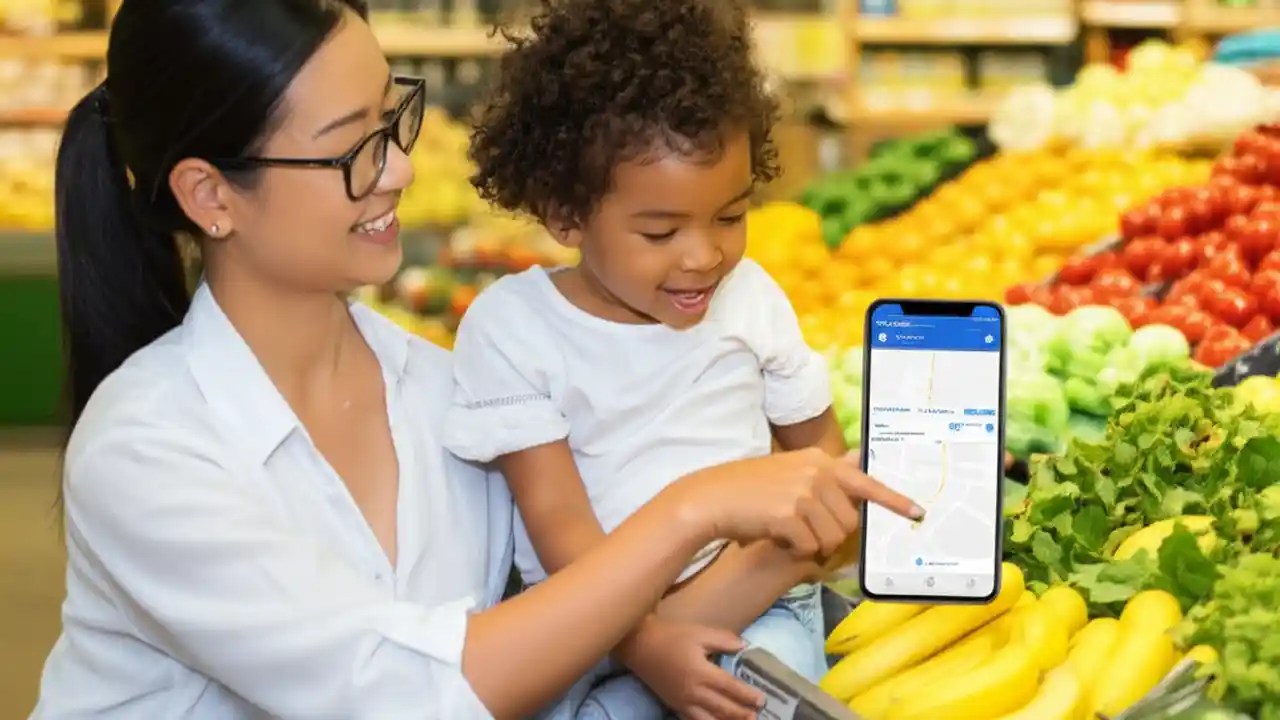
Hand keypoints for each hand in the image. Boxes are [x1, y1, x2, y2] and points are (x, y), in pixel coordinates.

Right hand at [619, 615, 762, 719]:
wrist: (640, 646)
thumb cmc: (672, 636)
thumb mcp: (699, 632)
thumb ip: (723, 640)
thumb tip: (744, 645)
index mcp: (702, 672)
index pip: (730, 688)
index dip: (747, 695)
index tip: (761, 700)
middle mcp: (694, 691)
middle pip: (723, 707)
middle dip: (741, 713)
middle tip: (757, 716)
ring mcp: (683, 701)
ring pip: (710, 719)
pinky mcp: (675, 705)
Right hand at [670, 448, 923, 559]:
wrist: (711, 498)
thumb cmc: (747, 490)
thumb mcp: (789, 472)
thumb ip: (823, 474)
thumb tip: (857, 462)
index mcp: (818, 461)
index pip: (866, 481)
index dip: (894, 501)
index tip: (917, 512)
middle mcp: (816, 473)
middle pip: (849, 521)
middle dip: (830, 534)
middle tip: (802, 529)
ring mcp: (803, 492)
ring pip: (832, 538)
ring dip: (812, 544)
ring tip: (786, 530)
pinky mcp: (790, 514)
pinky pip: (809, 547)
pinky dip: (795, 549)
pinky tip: (775, 535)